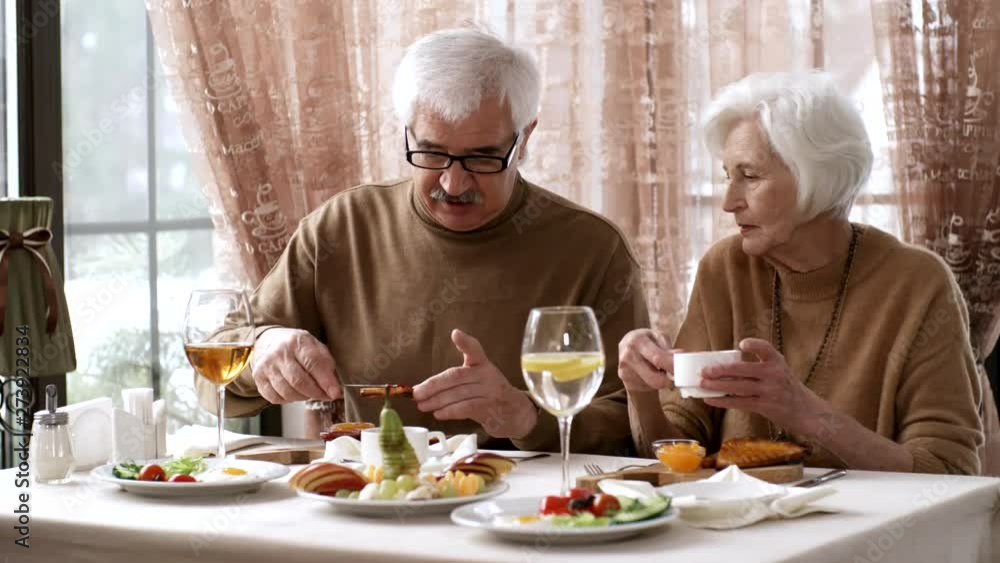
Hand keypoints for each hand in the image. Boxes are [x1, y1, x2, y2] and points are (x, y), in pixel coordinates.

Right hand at [250, 328, 340, 403]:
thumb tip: (334, 388)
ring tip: (310, 393)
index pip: (313, 364)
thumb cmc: (296, 346)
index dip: (326, 381)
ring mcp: (267, 366)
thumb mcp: (315, 347)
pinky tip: (294, 392)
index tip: (335, 393)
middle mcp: (279, 353)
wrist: (269, 340)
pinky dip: (288, 400)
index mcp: (297, 342)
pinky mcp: (259, 378)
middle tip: (325, 395)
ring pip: (288, 392)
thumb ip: (326, 364)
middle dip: (317, 393)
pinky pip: (276, 398)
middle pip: (300, 382)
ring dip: (303, 397)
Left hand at [413, 329, 537, 439]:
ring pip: (459, 394)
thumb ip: (455, 378)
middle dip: (433, 385)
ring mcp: (490, 391)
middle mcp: (488, 375)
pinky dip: (450, 411)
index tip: (456, 333)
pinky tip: (438, 413)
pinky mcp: (490, 408)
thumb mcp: (478, 378)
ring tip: (422, 405)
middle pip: (456, 376)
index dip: (465, 342)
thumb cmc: (489, 394)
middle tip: (416, 393)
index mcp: (483, 364)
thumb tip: (423, 387)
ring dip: (437, 401)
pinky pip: (466, 408)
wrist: (515, 414)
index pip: (475, 349)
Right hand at [617, 329, 677, 392]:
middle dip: (668, 381)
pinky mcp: (625, 381)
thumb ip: (669, 348)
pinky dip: (652, 383)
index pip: (658, 358)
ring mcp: (625, 370)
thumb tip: (681, 356)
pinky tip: (650, 374)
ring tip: (659, 370)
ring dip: (660, 380)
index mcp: (637, 340)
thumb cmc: (647, 340)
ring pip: (651, 385)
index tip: (682, 371)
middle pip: (654, 378)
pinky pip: (646, 387)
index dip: (672, 366)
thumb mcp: (659, 337)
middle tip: (676, 379)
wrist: (627, 345)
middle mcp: (628, 356)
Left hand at [700, 338, 825, 430]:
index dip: (754, 345)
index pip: (766, 348)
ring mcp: (769, 391)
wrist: (805, 410)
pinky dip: (723, 400)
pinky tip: (710, 399)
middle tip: (704, 370)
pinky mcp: (765, 406)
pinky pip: (740, 403)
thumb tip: (724, 365)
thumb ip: (759, 364)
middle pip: (743, 370)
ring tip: (702, 384)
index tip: (742, 345)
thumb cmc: (785, 387)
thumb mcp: (779, 369)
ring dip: (718, 386)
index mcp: (777, 361)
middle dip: (721, 370)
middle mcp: (774, 374)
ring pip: (739, 387)